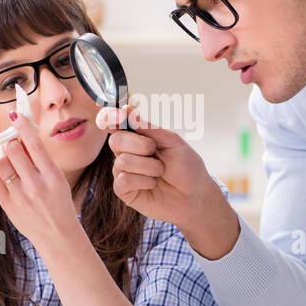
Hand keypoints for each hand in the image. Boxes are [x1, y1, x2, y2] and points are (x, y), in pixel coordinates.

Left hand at [0, 112, 84, 254]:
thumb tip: (23, 136)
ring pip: (0, 163)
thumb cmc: (59, 203)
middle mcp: (36, 185)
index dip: (22, 126)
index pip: (34, 144)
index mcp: (52, 176)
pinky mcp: (8, 205)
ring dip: (0, 153)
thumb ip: (41, 160)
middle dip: (9, 140)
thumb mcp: (58, 179)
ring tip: (5, 153)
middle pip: (12, 151)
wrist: (58, 235)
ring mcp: (20, 197)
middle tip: (10, 139)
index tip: (15, 116)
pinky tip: (1, 168)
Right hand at [94, 104, 212, 221]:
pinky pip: (123, 181)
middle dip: (140, 145)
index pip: (114, 123)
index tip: (117, 117)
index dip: (110, 118)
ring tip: (160, 171)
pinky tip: (153, 184)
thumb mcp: (172, 141)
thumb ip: (147, 127)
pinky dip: (143, 181)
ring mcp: (124, 172)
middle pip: (115, 141)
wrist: (195, 195)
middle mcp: (127, 153)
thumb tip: (125, 110)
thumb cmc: (187, 167)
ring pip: (122, 162)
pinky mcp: (125, 191)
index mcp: (137, 137)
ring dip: (147, 166)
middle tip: (155, 151)